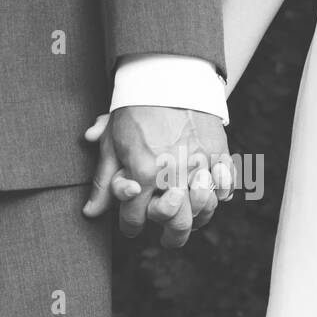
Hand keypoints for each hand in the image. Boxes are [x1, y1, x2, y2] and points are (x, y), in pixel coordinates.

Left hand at [82, 107, 233, 247]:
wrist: (165, 76)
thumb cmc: (134, 111)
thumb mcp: (112, 144)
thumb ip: (105, 182)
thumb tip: (90, 213)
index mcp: (144, 172)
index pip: (135, 217)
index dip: (130, 227)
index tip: (131, 227)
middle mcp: (174, 172)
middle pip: (177, 223)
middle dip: (171, 238)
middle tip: (167, 240)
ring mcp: (200, 163)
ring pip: (205, 209)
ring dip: (197, 220)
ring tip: (190, 222)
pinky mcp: (219, 152)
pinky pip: (225, 185)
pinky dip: (219, 194)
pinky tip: (211, 196)